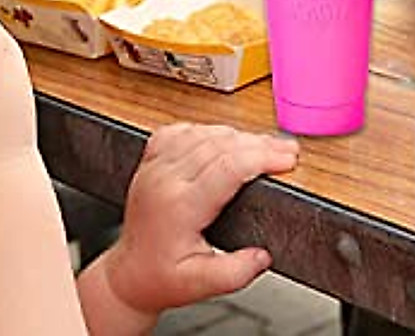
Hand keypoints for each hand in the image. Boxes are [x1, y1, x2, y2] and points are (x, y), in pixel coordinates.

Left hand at [83, 124, 299, 322]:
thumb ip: (235, 273)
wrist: (127, 275)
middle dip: (260, 143)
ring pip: (203, 132)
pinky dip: (208, 129)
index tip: (287, 160)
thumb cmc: (160, 279)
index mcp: (179, 206)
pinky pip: (182, 130)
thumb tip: (262, 255)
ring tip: (265, 144)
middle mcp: (165, 179)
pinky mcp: (152, 160)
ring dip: (238, 134)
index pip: (228, 166)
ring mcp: (156, 166)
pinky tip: (224, 136)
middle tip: (287, 150)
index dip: (262, 157)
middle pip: (220, 143)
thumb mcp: (201, 286)